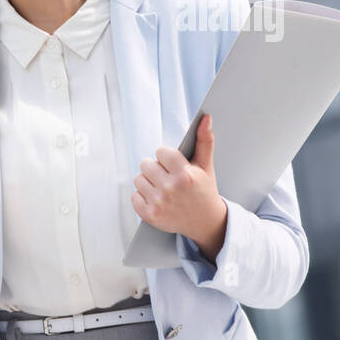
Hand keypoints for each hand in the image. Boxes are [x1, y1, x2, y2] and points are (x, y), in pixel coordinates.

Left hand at [131, 113, 226, 254]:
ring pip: (138, 179)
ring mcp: (158, 203)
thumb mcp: (206, 166)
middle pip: (145, 164)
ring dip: (148, 182)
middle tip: (168, 177)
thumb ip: (205, 140)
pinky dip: (142, 197)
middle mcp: (170, 189)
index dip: (167, 157)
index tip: (174, 164)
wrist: (205, 222)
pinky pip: (134, 196)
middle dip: (156, 168)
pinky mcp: (149, 215)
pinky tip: (157, 199)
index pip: (161, 151)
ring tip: (163, 188)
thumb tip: (205, 118)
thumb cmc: (204, 191)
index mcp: (185, 175)